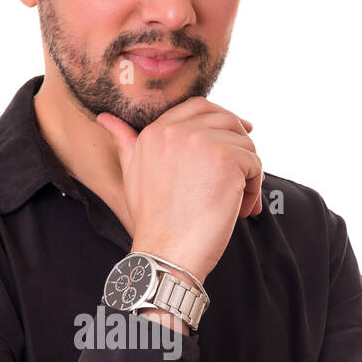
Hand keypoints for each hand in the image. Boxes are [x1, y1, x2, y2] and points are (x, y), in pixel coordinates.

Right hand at [97, 96, 263, 284]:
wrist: (165, 254)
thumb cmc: (153, 223)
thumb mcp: (132, 176)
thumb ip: (125, 143)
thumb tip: (106, 118)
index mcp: (154, 132)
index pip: (198, 107)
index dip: (222, 121)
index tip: (236, 140)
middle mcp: (176, 131)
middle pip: (227, 119)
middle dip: (241, 145)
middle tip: (245, 173)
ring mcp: (202, 143)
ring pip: (245, 145)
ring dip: (248, 174)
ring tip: (237, 203)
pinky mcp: (226, 160)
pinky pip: (255, 164)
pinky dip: (254, 189)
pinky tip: (239, 210)